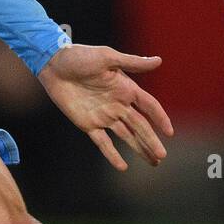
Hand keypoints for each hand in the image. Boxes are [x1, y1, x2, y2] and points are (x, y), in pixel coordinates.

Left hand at [38, 44, 173, 170]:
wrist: (53, 65)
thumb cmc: (80, 56)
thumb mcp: (107, 57)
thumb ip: (132, 63)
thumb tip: (159, 60)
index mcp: (126, 88)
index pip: (149, 106)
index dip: (160, 118)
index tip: (169, 132)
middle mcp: (118, 105)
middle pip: (140, 126)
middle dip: (151, 140)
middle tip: (162, 155)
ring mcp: (104, 116)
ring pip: (126, 136)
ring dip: (139, 149)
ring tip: (154, 162)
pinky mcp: (88, 124)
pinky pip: (102, 142)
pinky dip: (112, 154)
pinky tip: (122, 166)